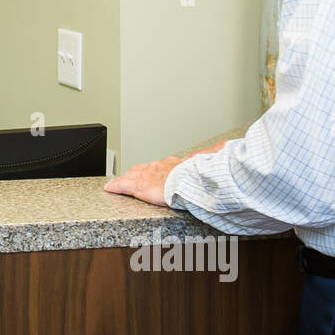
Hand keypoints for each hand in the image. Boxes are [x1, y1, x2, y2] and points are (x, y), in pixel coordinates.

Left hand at [103, 140, 225, 205]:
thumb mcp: (206, 163)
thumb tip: (225, 147)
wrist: (190, 180)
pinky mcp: (138, 186)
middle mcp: (158, 167)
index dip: (154, 168)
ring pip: (131, 175)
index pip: (161, 165)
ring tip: (117, 182)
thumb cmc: (198, 175)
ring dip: (124, 178)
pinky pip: (123, 185)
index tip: (152, 170)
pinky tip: (109, 188)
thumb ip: (213, 156)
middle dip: (135, 172)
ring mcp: (147, 176)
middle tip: (128, 176)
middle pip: (143, 168)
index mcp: (174, 165)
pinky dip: (115, 186)